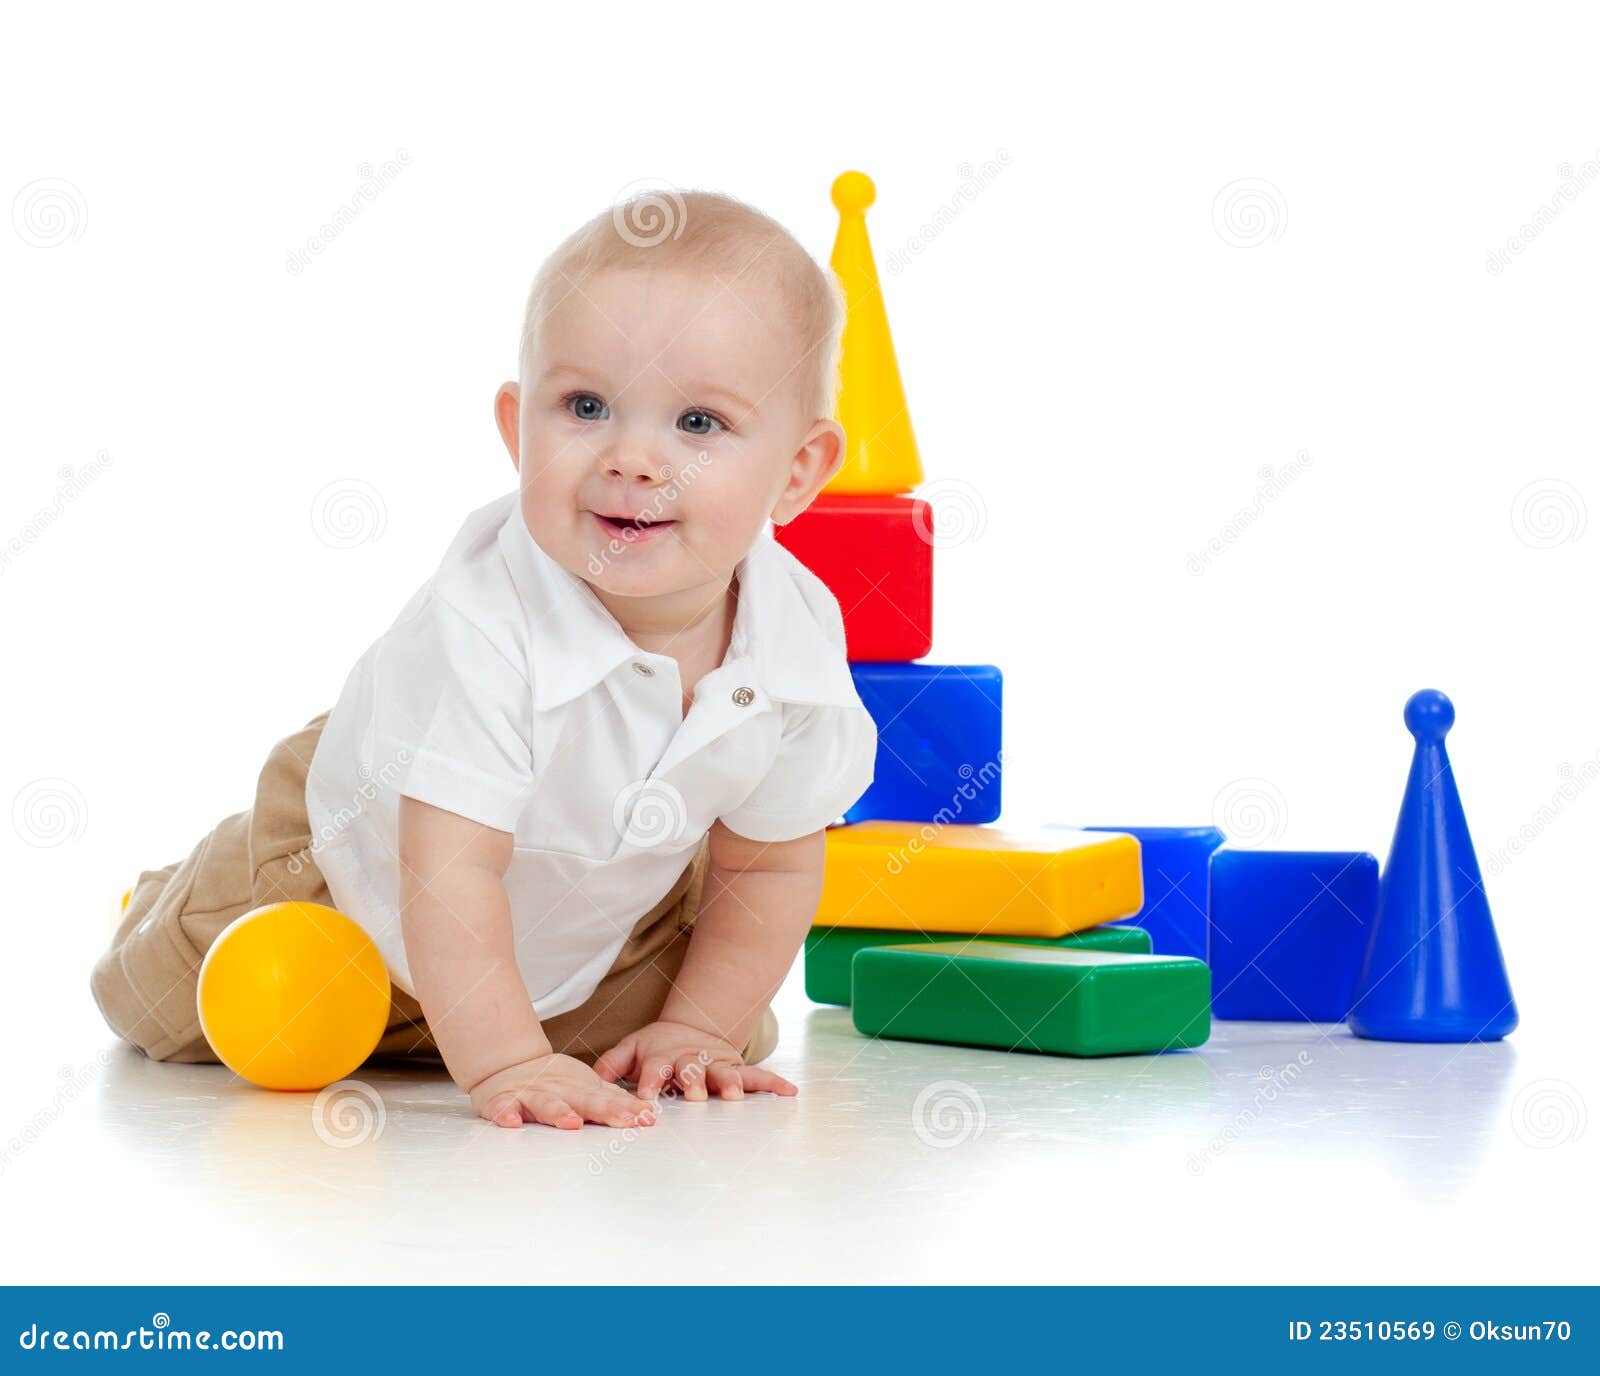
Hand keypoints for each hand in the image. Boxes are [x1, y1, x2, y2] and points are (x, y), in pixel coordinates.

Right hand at [468, 1053, 656, 1129]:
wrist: (508, 1064)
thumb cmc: (553, 1082)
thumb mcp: (585, 1088)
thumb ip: (613, 1101)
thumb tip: (646, 1112)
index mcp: (579, 1090)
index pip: (607, 1101)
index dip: (627, 1110)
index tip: (647, 1119)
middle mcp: (558, 1091)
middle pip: (583, 1101)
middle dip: (605, 1110)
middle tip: (626, 1120)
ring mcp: (531, 1095)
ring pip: (546, 1104)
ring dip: (559, 1113)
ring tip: (573, 1123)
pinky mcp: (504, 1100)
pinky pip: (503, 1107)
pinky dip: (506, 1113)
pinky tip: (512, 1122)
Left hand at [594, 1020, 797, 1102]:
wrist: (690, 1030)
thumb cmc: (656, 1049)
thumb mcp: (631, 1049)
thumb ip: (612, 1063)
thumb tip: (594, 1077)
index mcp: (663, 1058)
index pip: (654, 1070)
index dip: (650, 1082)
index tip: (647, 1098)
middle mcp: (691, 1061)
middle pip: (692, 1071)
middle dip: (693, 1082)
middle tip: (695, 1095)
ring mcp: (715, 1065)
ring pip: (724, 1073)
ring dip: (730, 1083)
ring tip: (735, 1096)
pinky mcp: (735, 1069)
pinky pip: (758, 1077)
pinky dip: (773, 1084)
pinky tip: (789, 1092)